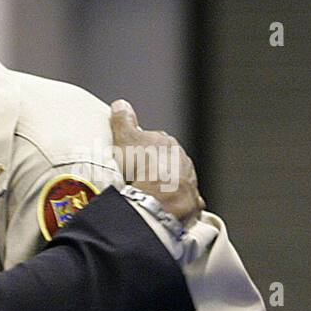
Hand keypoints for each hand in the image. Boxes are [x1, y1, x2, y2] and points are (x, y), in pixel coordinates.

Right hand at [110, 99, 203, 225]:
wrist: (158, 195)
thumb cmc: (141, 166)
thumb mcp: (125, 139)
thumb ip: (123, 121)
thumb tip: (120, 104)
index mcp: (166, 143)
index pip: (155, 140)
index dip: (143, 147)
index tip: (132, 154)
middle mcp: (181, 159)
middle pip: (168, 160)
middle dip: (157, 166)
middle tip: (139, 175)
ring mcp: (188, 179)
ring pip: (177, 179)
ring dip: (167, 184)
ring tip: (150, 193)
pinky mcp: (190, 200)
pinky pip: (185, 199)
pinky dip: (178, 202)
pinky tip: (168, 207)